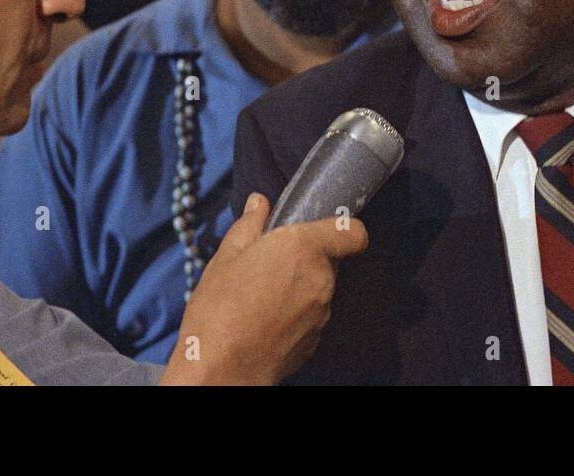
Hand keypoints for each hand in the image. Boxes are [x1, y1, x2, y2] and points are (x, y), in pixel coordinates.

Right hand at [158, 192, 367, 384]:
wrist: (222, 369)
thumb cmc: (220, 309)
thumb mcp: (227, 257)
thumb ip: (249, 226)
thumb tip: (259, 204)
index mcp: (304, 248)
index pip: (353, 231)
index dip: (342, 228)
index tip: (320, 230)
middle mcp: (322, 278)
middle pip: (330, 259)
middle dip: (305, 258)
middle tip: (269, 263)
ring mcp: (322, 312)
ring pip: (318, 288)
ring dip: (298, 286)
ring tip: (260, 295)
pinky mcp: (315, 340)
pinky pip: (311, 315)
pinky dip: (295, 313)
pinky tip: (264, 318)